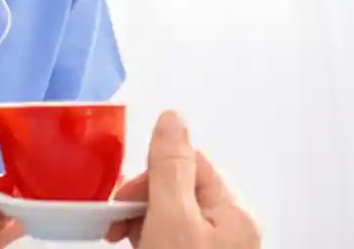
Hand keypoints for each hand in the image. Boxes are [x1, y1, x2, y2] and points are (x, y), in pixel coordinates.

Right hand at [105, 112, 260, 248]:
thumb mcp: (171, 220)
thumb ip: (170, 169)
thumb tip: (172, 118)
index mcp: (235, 210)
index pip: (189, 161)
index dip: (150, 173)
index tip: (124, 196)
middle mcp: (232, 228)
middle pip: (180, 188)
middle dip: (143, 199)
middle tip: (118, 222)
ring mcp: (216, 247)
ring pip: (173, 215)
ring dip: (143, 219)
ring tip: (125, 237)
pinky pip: (173, 237)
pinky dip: (151, 237)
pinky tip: (139, 245)